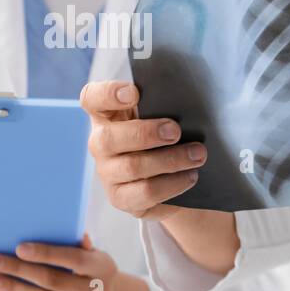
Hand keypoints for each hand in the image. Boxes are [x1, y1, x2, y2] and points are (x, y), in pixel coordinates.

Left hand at [0, 235, 129, 290]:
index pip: (73, 258)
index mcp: (104, 267)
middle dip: (18, 270)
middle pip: (52, 281)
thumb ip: (77, 244)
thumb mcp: (91, 255)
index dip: (46, 253)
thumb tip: (71, 229)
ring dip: (14, 288)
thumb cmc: (90, 271)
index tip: (19, 248)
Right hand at [79, 81, 206, 220]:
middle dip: (145, 134)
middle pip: (108, 138)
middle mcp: (100, 143)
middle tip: (176, 131)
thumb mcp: (160, 114)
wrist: (172, 175)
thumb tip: (183, 97)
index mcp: (106, 113)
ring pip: (132, 167)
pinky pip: (145, 193)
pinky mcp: (121, 198)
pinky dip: (172, 184)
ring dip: (170, 160)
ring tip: (197, 154)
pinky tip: (190, 176)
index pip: (92, 98)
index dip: (108, 94)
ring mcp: (107, 172)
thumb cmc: (164, 135)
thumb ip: (161, 103)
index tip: (133, 93)